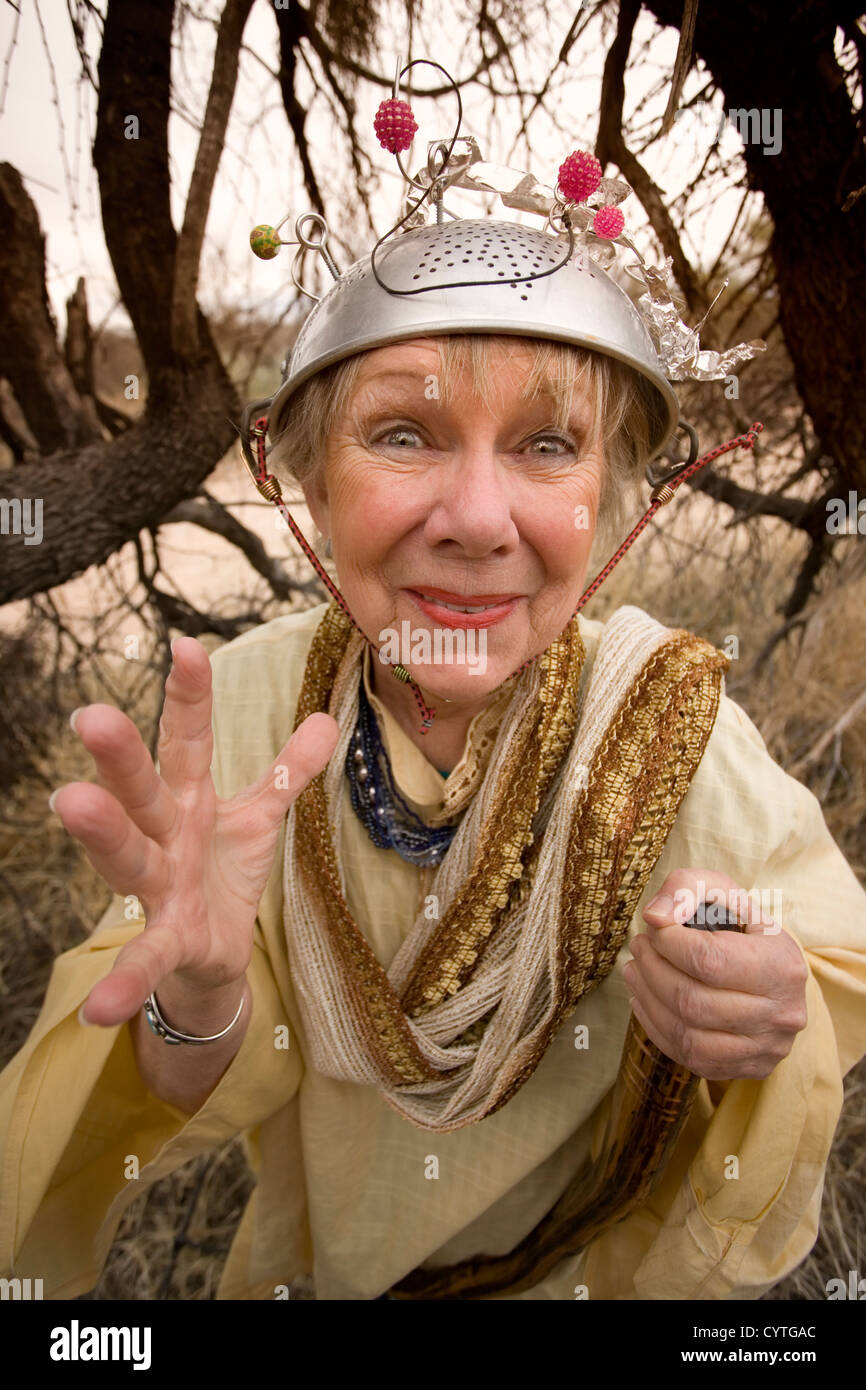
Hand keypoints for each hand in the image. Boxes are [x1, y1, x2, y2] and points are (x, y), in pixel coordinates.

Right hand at [50, 636, 338, 1027]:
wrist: (208, 956)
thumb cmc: (222, 872)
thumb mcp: (258, 818)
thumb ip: (288, 770)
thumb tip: (326, 718)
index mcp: (189, 799)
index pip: (187, 739)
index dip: (189, 696)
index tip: (187, 644)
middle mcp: (165, 835)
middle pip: (143, 789)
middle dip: (121, 754)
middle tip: (92, 714)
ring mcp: (159, 888)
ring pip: (128, 856)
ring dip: (101, 833)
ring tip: (68, 802)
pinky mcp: (168, 941)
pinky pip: (145, 960)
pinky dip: (123, 983)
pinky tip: (97, 1008)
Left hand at [623, 868, 808, 1079]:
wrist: (774, 973)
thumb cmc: (743, 929)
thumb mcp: (723, 893)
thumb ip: (687, 888)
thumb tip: (655, 915)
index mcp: (781, 966)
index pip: (709, 959)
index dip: (668, 943)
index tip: (655, 928)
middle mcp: (781, 1013)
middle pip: (694, 1001)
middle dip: (653, 970)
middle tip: (639, 947)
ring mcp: (766, 1047)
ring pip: (688, 1035)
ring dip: (648, 1000)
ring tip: (635, 971)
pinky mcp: (749, 1068)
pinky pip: (690, 1057)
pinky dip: (656, 1028)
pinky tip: (645, 1000)